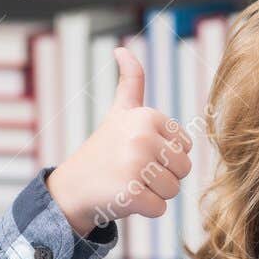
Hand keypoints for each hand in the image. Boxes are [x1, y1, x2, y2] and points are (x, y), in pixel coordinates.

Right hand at [45, 46, 192, 237]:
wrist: (72, 186)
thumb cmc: (104, 150)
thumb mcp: (119, 111)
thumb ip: (131, 81)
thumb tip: (122, 49)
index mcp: (148, 116)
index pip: (185, 148)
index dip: (166, 156)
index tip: (138, 152)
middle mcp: (143, 137)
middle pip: (183, 169)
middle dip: (162, 176)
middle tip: (132, 171)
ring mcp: (137, 166)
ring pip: (173, 190)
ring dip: (153, 194)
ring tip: (127, 182)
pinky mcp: (132, 193)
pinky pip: (160, 210)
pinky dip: (144, 210)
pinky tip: (123, 198)